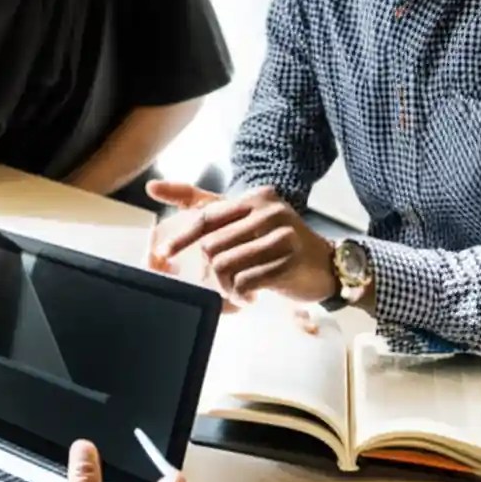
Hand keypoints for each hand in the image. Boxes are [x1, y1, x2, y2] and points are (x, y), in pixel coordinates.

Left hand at [148, 182, 336, 304]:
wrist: (327, 266)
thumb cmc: (279, 244)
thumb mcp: (244, 219)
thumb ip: (202, 204)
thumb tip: (153, 186)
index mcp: (254, 198)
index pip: (206, 216)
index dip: (181, 236)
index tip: (163, 253)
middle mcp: (268, 211)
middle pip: (211, 246)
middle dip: (210, 272)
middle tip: (222, 283)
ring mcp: (281, 234)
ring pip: (225, 265)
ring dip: (226, 286)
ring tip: (238, 291)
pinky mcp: (289, 260)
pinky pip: (245, 281)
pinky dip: (242, 294)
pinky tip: (251, 295)